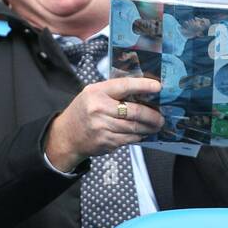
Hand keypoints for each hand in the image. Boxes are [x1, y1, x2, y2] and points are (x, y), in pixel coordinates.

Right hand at [45, 77, 162, 171]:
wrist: (66, 136)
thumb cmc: (83, 111)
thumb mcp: (93, 94)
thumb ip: (114, 92)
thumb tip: (143, 92)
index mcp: (97, 92)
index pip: (124, 86)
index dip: (143, 86)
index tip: (158, 86)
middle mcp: (99, 109)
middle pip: (134, 111)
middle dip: (152, 115)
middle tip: (161, 117)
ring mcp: (102, 127)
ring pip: (134, 128)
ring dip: (148, 128)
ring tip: (155, 126)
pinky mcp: (106, 142)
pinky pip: (129, 139)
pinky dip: (138, 136)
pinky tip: (141, 134)